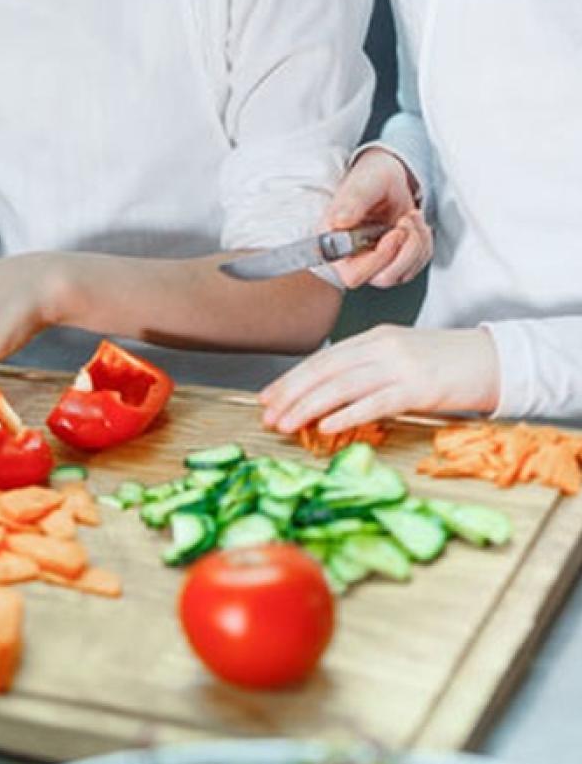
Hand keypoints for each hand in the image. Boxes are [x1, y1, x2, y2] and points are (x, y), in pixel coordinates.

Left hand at [259, 325, 500, 433]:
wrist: (496, 360)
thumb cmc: (446, 364)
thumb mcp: (399, 357)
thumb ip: (365, 369)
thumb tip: (326, 394)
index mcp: (374, 338)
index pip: (322, 359)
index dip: (291, 379)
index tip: (267, 397)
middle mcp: (382, 348)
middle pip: (325, 370)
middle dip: (291, 393)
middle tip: (267, 414)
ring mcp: (400, 366)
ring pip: (342, 385)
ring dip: (308, 406)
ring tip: (285, 424)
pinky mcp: (419, 387)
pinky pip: (374, 402)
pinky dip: (346, 414)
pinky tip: (325, 426)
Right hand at [326, 147, 432, 288]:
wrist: (386, 179)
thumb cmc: (369, 181)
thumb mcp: (362, 186)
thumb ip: (351, 203)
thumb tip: (340, 221)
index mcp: (336, 246)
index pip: (353, 275)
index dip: (379, 258)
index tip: (393, 233)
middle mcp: (354, 260)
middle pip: (384, 278)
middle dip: (405, 249)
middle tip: (404, 222)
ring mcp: (376, 264)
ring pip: (403, 274)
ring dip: (416, 242)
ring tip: (409, 217)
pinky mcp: (395, 263)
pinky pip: (417, 265)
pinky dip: (424, 243)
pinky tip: (413, 226)